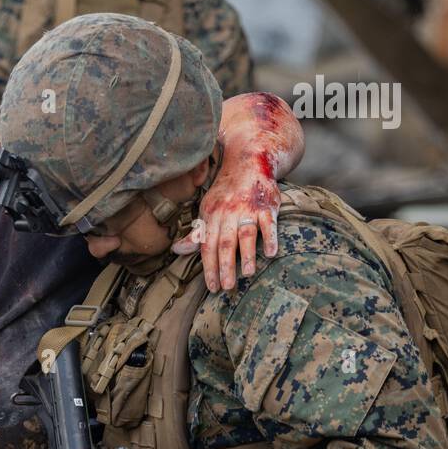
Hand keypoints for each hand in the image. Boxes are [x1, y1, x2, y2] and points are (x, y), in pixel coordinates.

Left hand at [173, 92, 303, 292]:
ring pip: (246, 234)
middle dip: (225, 266)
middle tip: (226, 287)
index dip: (209, 267)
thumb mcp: (207, 209)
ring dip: (246, 254)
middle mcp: (228, 213)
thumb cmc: (226, 192)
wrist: (248, 161)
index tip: (211, 286)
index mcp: (211, 215)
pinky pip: (269, 223)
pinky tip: (270, 253)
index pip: (207, 245)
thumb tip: (176, 251)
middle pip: (225, 243)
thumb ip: (196, 232)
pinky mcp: (267, 205)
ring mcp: (248, 209)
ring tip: (246, 274)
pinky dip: (270, 237)